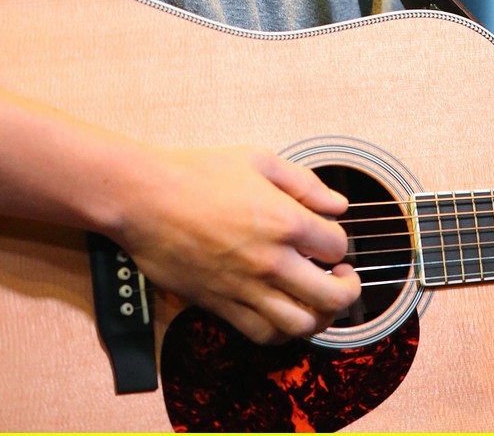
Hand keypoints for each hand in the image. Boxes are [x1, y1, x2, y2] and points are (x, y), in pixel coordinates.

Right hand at [117, 144, 360, 343]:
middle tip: (343, 279)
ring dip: (320, 317)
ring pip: (301, 325)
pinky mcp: (221, 304)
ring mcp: (246, 287)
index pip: (337, 246)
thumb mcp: (258, 159)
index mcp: (284, 219)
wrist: (146, 198)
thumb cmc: (197, 172)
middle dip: (348, 291)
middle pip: (331, 296)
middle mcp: (271, 260)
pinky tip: (284, 313)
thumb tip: (338, 204)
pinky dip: (282, 332)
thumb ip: (304, 182)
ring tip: (317, 300)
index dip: (339, 243)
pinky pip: (263, 334)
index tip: (328, 239)